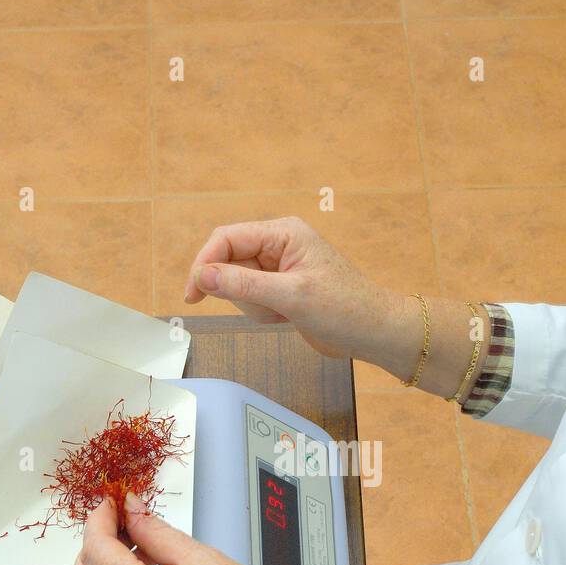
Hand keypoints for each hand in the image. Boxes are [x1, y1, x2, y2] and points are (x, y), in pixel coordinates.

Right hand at [184, 215, 406, 363]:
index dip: (204, 264)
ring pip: (238, 286)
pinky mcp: (279, 289)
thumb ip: (244, 286)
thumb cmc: (345, 308)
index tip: (193, 293)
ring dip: (254, 307)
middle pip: (228, 263)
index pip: (226, 238)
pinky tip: (287, 319)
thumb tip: (202, 276)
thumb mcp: (292, 297)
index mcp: (282, 232)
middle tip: (268, 309)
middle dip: (240, 292)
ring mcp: (278, 268)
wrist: (372, 332)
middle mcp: (277, 245)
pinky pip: (251, 300)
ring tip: (284, 313)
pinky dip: (263, 314)